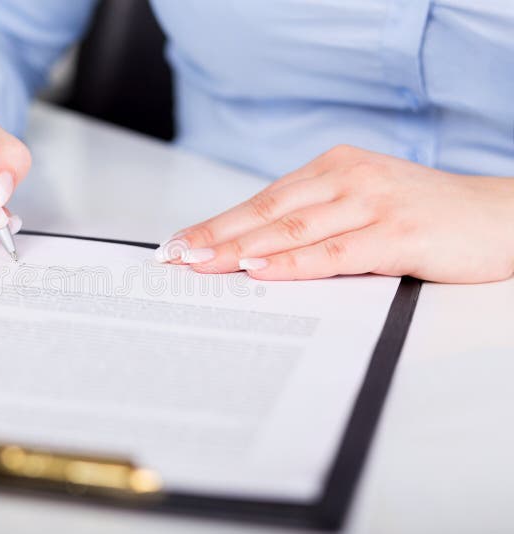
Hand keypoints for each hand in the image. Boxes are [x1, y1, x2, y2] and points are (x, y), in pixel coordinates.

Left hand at [156, 145, 513, 282]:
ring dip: (240, 251)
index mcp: (333, 169)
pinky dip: (293, 263)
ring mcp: (373, 202)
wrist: (498, 217)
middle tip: (174, 259)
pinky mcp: (398, 232)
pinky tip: (261, 272)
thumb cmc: (422, 217)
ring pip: (291, 230)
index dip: (215, 225)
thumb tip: (251, 254)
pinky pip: (334, 252)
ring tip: (201, 266)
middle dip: (214, 238)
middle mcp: (347, 178)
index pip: (261, 202)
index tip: (178, 245)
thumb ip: (314, 223)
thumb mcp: (360, 208)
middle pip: (265, 214)